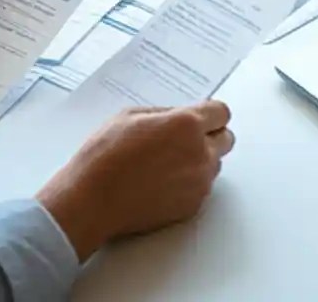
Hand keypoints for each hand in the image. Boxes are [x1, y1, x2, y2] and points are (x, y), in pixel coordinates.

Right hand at [36, 101, 235, 260]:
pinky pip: (201, 188)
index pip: (222, 113)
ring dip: (200, 160)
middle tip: (185, 140)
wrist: (92, 201)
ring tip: (167, 163)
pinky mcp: (192, 205)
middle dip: (210, 136)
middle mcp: (200, 153)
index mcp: (187, 125)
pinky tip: (162, 183)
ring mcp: (199, 182)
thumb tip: (180, 116)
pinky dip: (189, 183)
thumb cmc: (104, 158)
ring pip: (214, 165)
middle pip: (226, 139)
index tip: (202, 117)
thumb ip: (165, 113)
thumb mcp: (130, 116)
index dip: (210, 114)